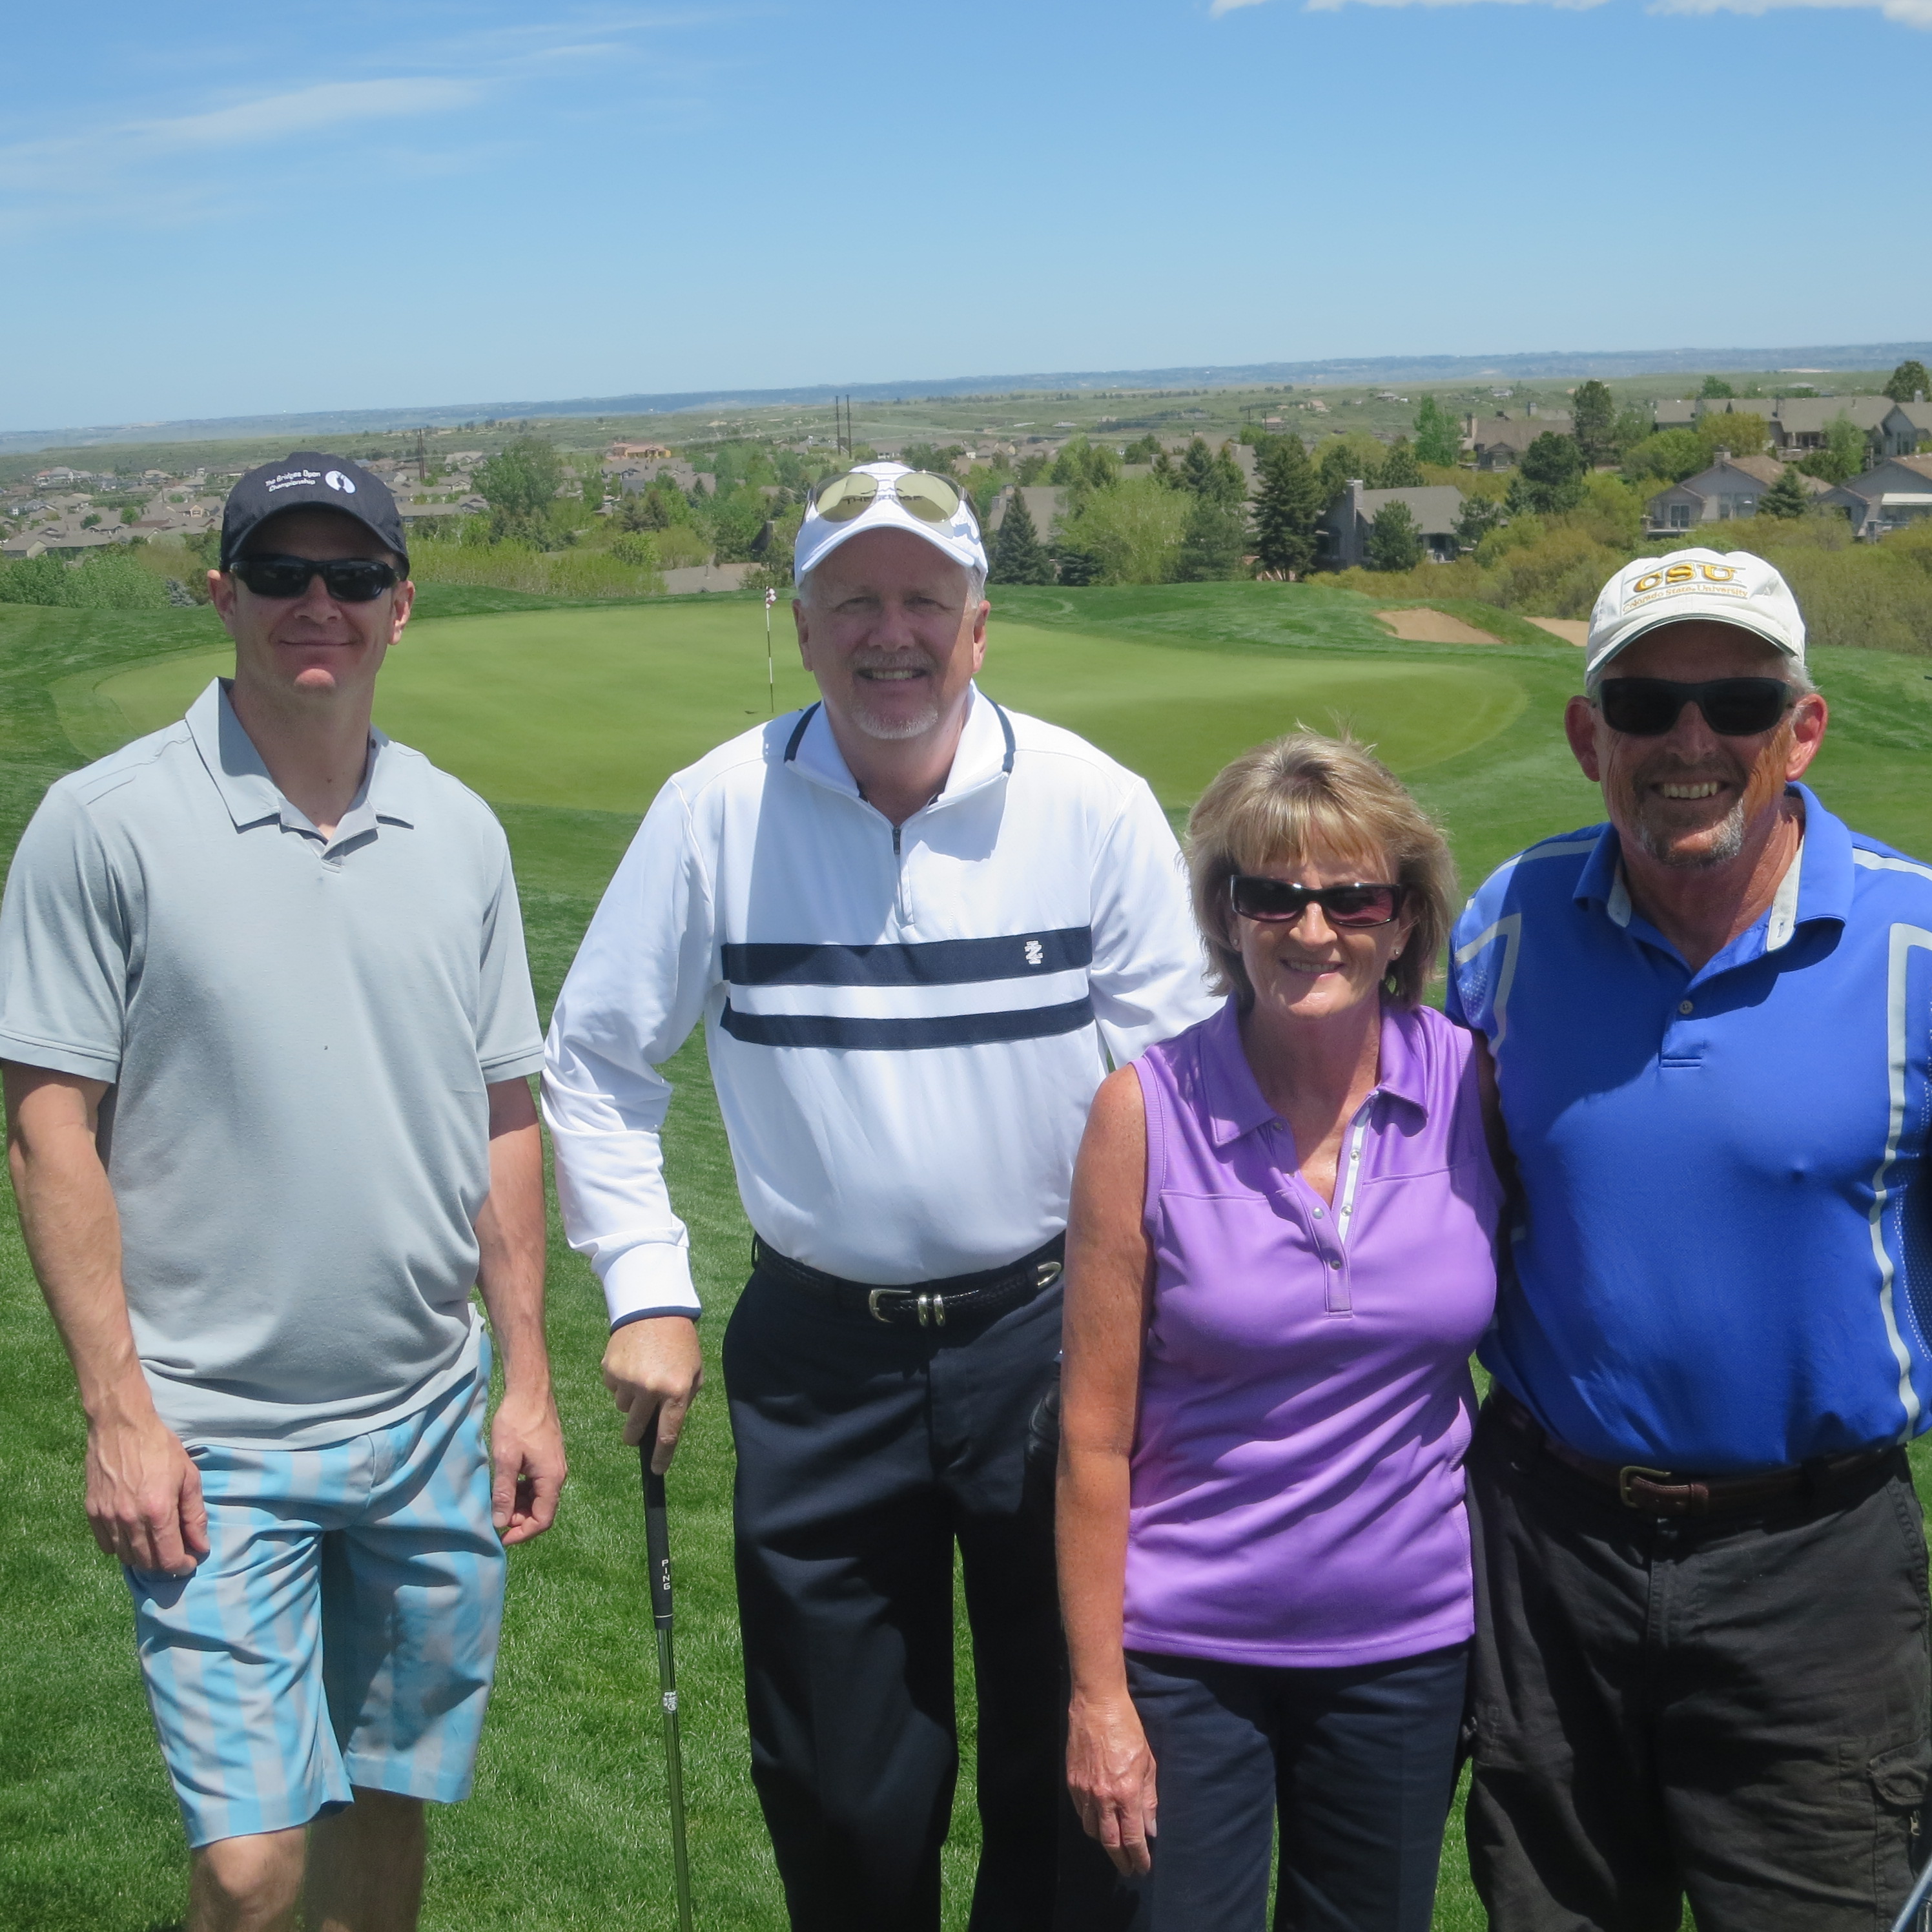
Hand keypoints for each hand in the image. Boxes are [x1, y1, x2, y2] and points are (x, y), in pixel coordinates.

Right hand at [84, 1402, 207, 1575]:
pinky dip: (121, 1547)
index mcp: (158, 1512)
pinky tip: (133, 1536)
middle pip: (146, 1563)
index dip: (181, 1566)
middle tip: (175, 1553)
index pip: (168, 1559)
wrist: (121, 1426)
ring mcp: (108, 1518)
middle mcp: (130, 1520)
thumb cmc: (160, 1448)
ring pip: (125, 1557)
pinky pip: (106, 1545)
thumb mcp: (189, 1477)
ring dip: (143, 1558)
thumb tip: (201, 1547)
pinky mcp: (92, 1512)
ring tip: (156, 1545)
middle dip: (164, 1564)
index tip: (189, 1561)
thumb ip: (194, 1515)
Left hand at [489, 1384, 566, 1545]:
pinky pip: (536, 1485)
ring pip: (538, 1498)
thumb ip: (504, 1491)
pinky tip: (505, 1486)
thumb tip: (500, 1522)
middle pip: (542, 1510)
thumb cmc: (517, 1422)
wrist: (530, 1390)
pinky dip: (521, 1492)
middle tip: (494, 1517)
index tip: (500, 1536)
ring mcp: (552, 1466)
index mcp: (551, 1478)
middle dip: (519, 1520)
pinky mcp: (546, 1458)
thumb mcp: (506, 1458)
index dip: (522, 1533)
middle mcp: (557, 1475)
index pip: (543, 1519)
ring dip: (519, 1506)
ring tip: (496, 1503)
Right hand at [603, 1315, 702, 1472]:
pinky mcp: (609, 1370)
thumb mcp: (694, 1372)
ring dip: (631, 1401)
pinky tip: (631, 1364)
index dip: (661, 1458)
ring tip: (642, 1376)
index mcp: (675, 1391)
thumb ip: (684, 1400)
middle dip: (635, 1435)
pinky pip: (613, 1390)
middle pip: (635, 1430)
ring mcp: (627, 1380)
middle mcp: (650, 1389)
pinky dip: (620, 1384)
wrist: (654, 1309)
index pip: (666, 1435)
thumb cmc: (680, 1343)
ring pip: (622, 1409)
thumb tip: (667, 1426)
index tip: (656, 1471)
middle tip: (637, 1430)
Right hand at [1066, 1688, 1157, 1877]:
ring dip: (1105, 1842)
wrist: (1097, 1705)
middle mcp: (1104, 1797)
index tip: (1143, 1868)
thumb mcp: (1147, 1763)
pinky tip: (1100, 1821)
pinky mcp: (1072, 1782)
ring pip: (1092, 1831)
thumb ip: (1149, 1799)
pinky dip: (1091, 1822)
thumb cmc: (1128, 1730)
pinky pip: (1082, 1813)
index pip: (1133, 1837)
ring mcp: (1084, 1791)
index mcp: (1126, 1792)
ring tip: (1115, 1846)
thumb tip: (1150, 1828)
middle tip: (1129, 1869)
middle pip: (1110, 1842)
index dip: (1139, 1857)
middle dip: (1121, 1860)